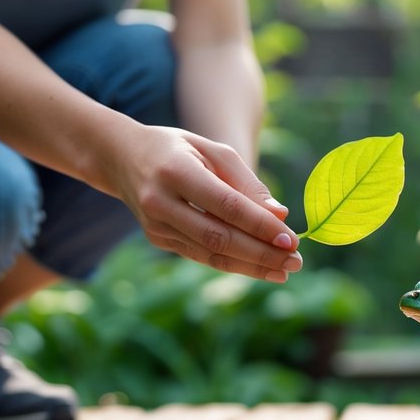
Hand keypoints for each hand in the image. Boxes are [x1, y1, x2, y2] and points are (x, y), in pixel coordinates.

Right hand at [106, 125, 302, 281]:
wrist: (123, 158)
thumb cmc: (180, 149)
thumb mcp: (214, 151)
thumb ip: (247, 182)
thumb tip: (280, 216)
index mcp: (175, 171)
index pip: (226, 205)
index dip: (260, 225)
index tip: (291, 239)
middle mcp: (160, 201)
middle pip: (218, 237)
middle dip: (260, 253)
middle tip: (295, 261)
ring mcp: (155, 225)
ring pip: (209, 253)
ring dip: (251, 265)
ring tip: (284, 270)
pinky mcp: (157, 239)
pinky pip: (200, 255)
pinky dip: (233, 263)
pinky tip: (260, 267)